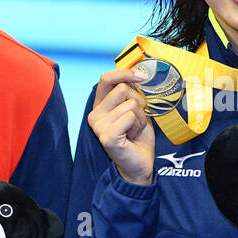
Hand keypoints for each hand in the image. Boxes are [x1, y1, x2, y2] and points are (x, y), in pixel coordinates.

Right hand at [87, 68, 155, 185]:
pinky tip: (133, 136)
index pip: (106, 79)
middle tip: (137, 120)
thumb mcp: (135, 110)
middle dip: (139, 102)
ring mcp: (99, 126)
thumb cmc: (137, 137)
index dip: (124, 73)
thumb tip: (139, 75)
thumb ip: (131, 94)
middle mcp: (95, 115)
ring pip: (131, 104)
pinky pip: (130, 116)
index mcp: (99, 106)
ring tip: (135, 130)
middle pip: (123, 89)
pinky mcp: (107, 136)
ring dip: (141, 117)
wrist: (139, 164)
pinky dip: (139, 125)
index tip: (142, 76)